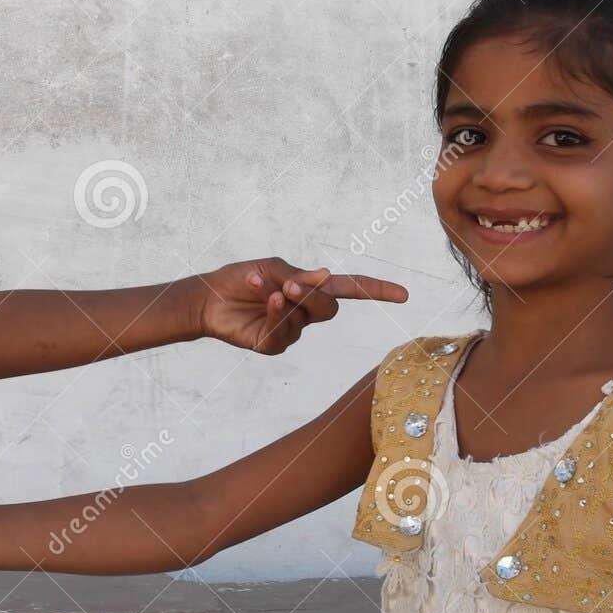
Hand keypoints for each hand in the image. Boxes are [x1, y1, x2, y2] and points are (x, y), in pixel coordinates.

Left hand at [195, 258, 407, 354]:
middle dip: (312, 295)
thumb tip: (327, 276)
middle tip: (289, 284)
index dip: (376, 291)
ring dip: (283, 298)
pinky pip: (283, 331)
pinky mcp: (273, 344)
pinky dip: (275, 314)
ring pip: (304, 318)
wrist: (209, 297)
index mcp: (311, 289)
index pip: (351, 290)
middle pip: (329, 308)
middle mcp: (305, 312)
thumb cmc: (241, 280)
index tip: (403, 294)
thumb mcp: (272, 269)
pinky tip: (266, 300)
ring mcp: (291, 331)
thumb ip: (300, 276)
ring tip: (260, 284)